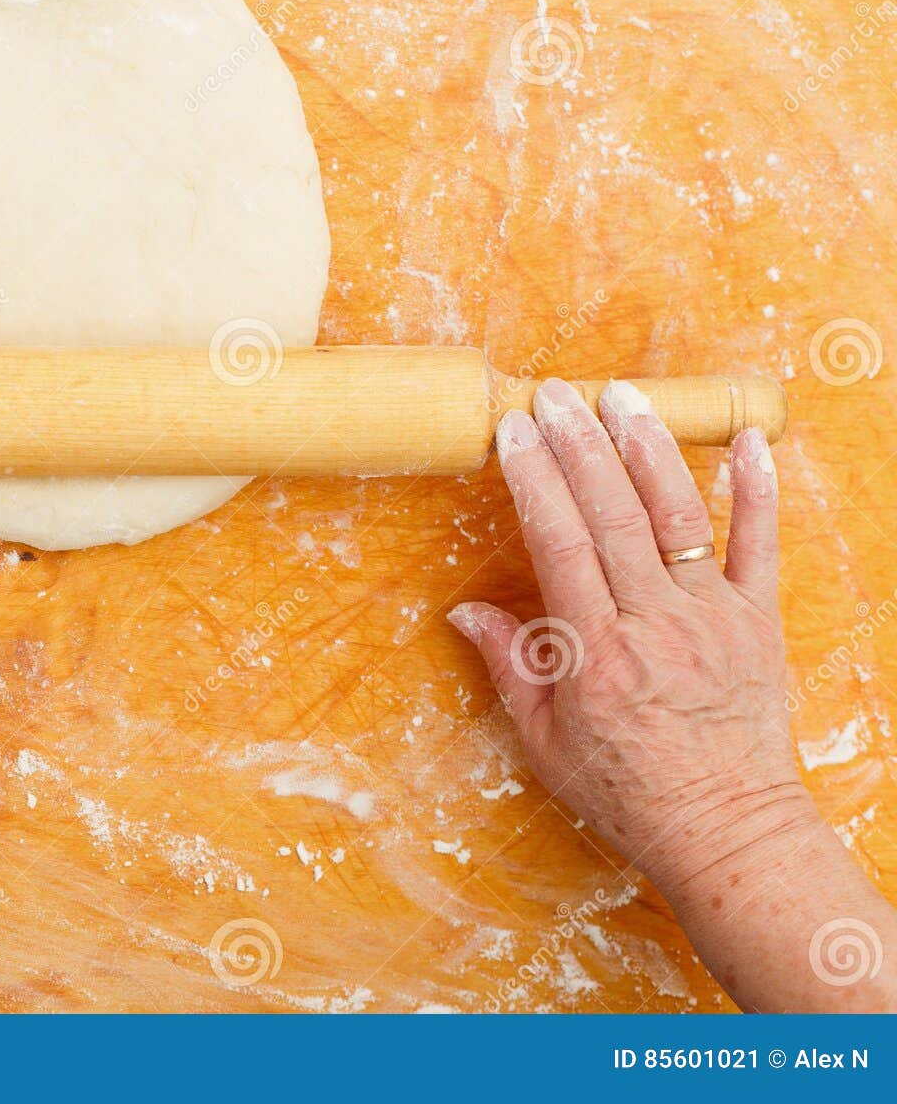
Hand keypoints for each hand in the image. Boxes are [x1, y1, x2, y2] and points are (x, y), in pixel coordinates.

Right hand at [450, 378, 798, 889]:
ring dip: (647, 448)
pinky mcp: (758, 621)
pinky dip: (758, 489)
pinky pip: (760, 544)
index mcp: (595, 653)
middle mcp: (654, 624)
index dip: (534, 480)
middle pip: (613, 514)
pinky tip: (749, 438)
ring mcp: (712, 617)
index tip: (514, 433)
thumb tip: (464, 611)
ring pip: (678, 514)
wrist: (727, 830)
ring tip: (621, 396)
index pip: (560, 542)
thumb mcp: (544, 742)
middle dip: (578, 444)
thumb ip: (511, 666)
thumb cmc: (629, 793)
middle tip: (553, 394)